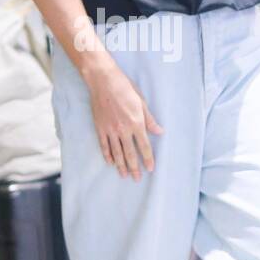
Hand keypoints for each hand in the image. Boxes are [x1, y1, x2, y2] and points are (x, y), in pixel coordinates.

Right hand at [85, 59, 163, 179]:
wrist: (103, 81)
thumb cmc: (125, 88)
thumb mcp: (141, 102)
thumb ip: (150, 119)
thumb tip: (159, 132)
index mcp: (136, 123)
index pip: (144, 146)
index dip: (147, 159)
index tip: (150, 168)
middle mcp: (123, 129)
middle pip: (130, 153)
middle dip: (134, 167)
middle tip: (136, 178)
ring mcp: (110, 130)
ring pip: (116, 152)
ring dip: (121, 165)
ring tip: (124, 175)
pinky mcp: (100, 128)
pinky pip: (104, 146)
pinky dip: (107, 155)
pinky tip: (110, 163)